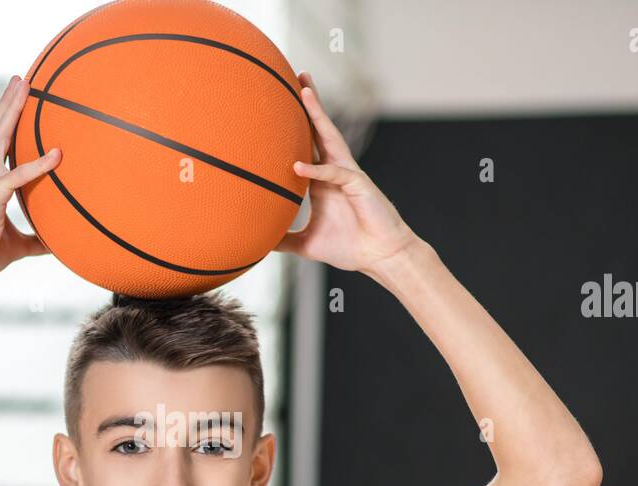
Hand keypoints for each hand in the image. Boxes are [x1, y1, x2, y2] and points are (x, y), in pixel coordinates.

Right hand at [0, 75, 61, 282]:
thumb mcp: (19, 245)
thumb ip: (37, 239)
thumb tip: (58, 243)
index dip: (6, 120)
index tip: (16, 101)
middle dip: (8, 102)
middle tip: (21, 79)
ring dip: (13, 110)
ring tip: (25, 86)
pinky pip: (19, 175)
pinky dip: (39, 164)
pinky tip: (57, 154)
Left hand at [277, 72, 419, 276]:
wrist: (379, 256)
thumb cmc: (349, 248)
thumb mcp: (307, 244)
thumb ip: (284, 240)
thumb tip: (258, 244)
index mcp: (321, 180)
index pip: (305, 146)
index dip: (294, 126)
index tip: (278, 106)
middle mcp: (334, 170)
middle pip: (319, 131)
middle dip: (309, 104)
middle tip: (297, 77)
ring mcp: (347, 174)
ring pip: (331, 138)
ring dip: (317, 115)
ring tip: (305, 92)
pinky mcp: (359, 185)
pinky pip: (335, 173)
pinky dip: (316, 170)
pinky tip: (297, 167)